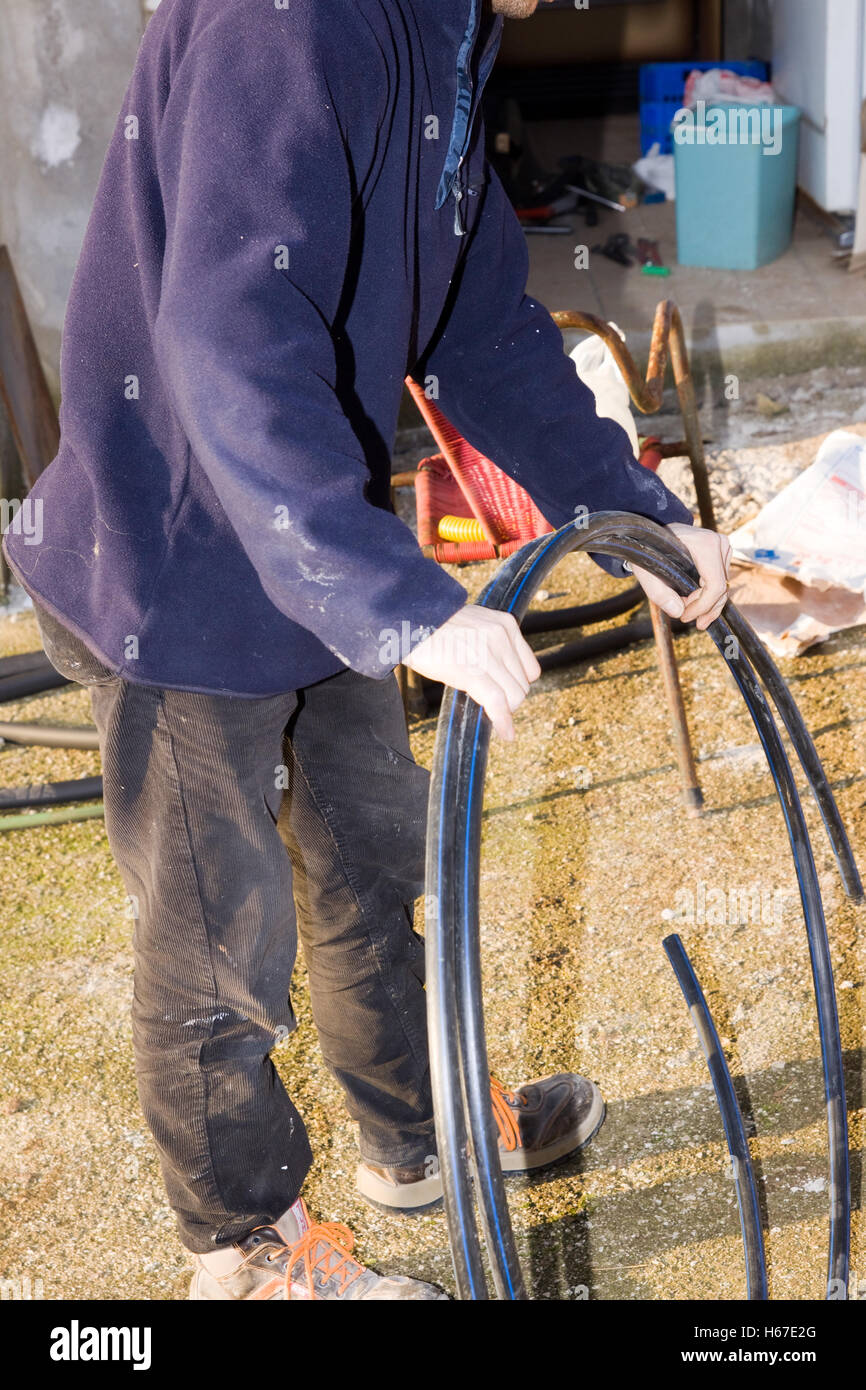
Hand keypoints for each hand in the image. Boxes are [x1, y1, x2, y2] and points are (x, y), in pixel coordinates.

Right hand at [403, 605, 540, 740]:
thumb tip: (498, 674)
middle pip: (522, 685)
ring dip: (502, 709)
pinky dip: (503, 722)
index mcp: (505, 625)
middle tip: (487, 701)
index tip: (503, 691)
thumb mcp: (473, 624)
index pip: (531, 669)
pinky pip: (498, 702)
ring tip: (485, 710)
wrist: (407, 622)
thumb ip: (491, 644)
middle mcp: (501, 637)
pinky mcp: (472, 671)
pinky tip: (505, 734)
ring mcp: (488, 654)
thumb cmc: (433, 627)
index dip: (516, 684)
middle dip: (508, 698)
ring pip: (514, 696)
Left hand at [630, 522, 731, 630]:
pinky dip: (709, 595)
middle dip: (705, 609)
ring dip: (707, 604)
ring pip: (723, 586)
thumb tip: (678, 612)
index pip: (715, 585)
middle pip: (721, 588)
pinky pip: (721, 580)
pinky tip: (694, 603)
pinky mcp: (722, 553)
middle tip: (690, 621)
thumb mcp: (645, 571)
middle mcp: (719, 544)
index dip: (702, 606)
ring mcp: (723, 547)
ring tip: (689, 613)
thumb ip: (658, 592)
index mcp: (705, 544)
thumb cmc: (649, 548)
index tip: (685, 617)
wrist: (653, 531)